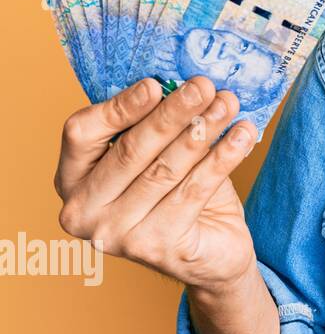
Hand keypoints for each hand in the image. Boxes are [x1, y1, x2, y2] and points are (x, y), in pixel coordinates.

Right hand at [55, 76, 258, 292]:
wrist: (211, 254)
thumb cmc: (179, 195)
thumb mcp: (158, 155)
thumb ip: (154, 124)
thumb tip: (179, 79)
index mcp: (72, 179)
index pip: (82, 134)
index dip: (118, 108)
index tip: (154, 84)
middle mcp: (83, 211)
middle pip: (131, 150)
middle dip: (172, 113)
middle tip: (203, 85)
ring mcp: (117, 234)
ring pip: (165, 169)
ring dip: (203, 130)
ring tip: (228, 104)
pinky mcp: (157, 247)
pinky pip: (194, 191)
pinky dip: (222, 159)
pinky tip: (242, 135)